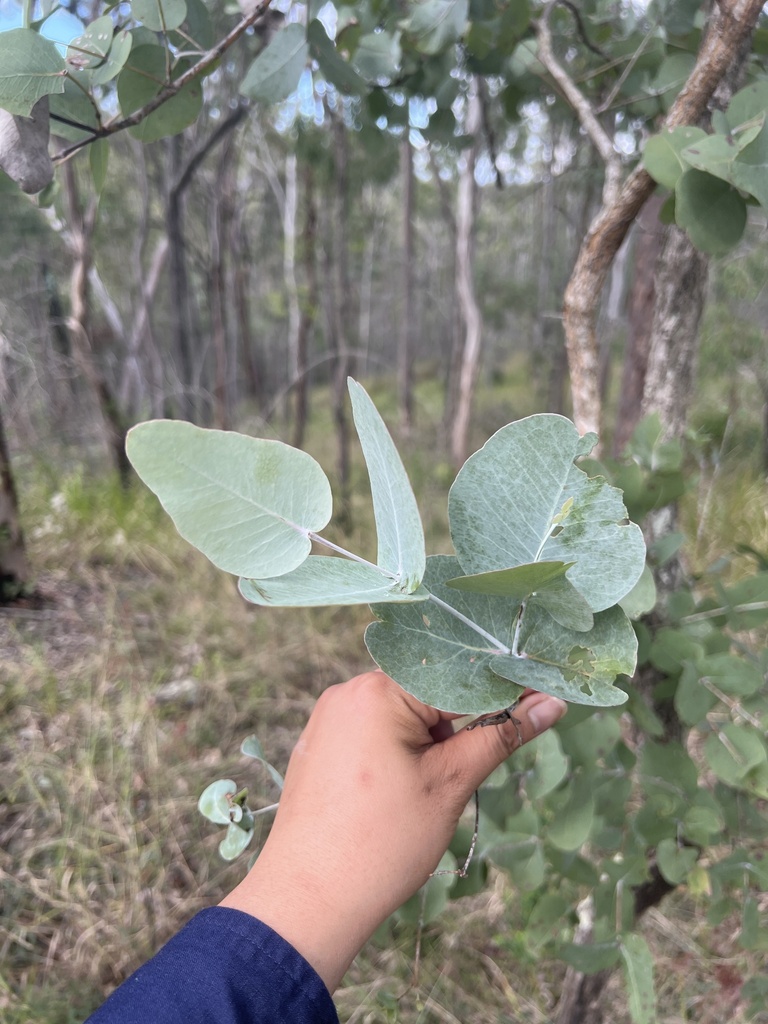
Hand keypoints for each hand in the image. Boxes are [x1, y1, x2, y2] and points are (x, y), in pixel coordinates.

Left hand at [220, 670, 566, 990]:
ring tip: (421, 796)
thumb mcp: (450, 784)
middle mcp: (348, 691)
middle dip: (456, 728)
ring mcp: (328, 717)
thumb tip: (551, 703)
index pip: (459, 678)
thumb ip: (500, 736)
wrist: (307, 900)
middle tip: (461, 776)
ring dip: (428, 744)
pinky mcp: (318, 744)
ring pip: (401, 715)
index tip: (538, 709)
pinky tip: (396, 795)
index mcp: (379, 690)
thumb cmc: (382, 842)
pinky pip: (372, 732)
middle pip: (428, 693)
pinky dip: (397, 753)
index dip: (501, 697)